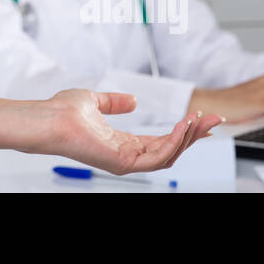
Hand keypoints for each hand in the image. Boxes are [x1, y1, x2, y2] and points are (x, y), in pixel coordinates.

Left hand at [16, 89, 221, 174]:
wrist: (47, 118)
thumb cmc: (61, 112)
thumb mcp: (95, 101)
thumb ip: (115, 102)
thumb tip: (133, 100)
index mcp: (123, 144)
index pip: (162, 141)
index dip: (184, 131)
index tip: (203, 118)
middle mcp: (127, 155)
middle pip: (172, 149)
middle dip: (195, 134)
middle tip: (216, 119)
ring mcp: (126, 162)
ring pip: (170, 155)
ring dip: (189, 137)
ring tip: (201, 119)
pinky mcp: (123, 163)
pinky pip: (158, 157)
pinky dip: (174, 142)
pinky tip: (183, 126)